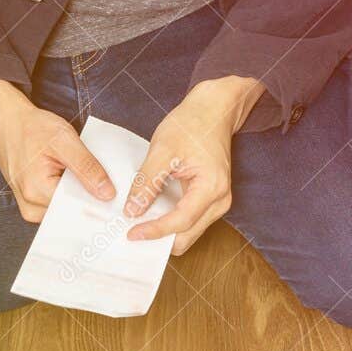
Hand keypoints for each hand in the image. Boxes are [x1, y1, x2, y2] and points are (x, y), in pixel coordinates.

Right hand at [0, 78, 114, 222]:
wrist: (7, 123)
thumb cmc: (31, 128)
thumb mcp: (64, 141)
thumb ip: (87, 168)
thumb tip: (107, 194)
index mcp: (37, 191)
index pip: (77, 209)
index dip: (98, 203)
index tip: (114, 198)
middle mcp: (30, 206)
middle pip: (71, 213)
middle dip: (88, 200)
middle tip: (103, 185)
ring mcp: (29, 208)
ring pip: (65, 211)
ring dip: (78, 197)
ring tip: (81, 177)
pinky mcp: (31, 204)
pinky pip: (57, 207)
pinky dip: (68, 196)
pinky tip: (72, 182)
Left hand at [125, 75, 264, 254]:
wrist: (213, 111)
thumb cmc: (192, 124)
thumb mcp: (163, 150)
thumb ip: (148, 183)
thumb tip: (132, 211)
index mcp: (212, 188)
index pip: (181, 222)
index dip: (155, 231)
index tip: (131, 233)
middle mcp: (220, 201)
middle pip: (187, 236)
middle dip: (160, 239)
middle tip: (131, 233)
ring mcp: (217, 202)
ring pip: (187, 233)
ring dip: (164, 233)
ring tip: (138, 225)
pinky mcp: (209, 200)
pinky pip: (188, 221)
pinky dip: (169, 223)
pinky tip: (151, 215)